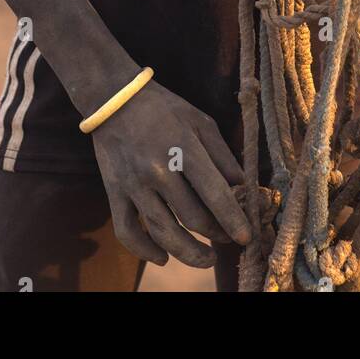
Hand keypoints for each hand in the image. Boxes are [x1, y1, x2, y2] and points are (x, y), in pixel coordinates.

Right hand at [90, 79, 252, 268]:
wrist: (113, 98)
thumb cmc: (163, 108)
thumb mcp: (200, 121)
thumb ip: (222, 155)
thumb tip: (243, 188)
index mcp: (183, 148)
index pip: (215, 195)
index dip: (233, 220)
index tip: (246, 237)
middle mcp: (157, 170)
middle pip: (192, 219)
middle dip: (215, 235)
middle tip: (227, 240)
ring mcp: (134, 184)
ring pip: (163, 233)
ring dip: (188, 254)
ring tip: (206, 259)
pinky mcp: (114, 192)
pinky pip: (127, 231)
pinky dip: (144, 251)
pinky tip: (162, 257)